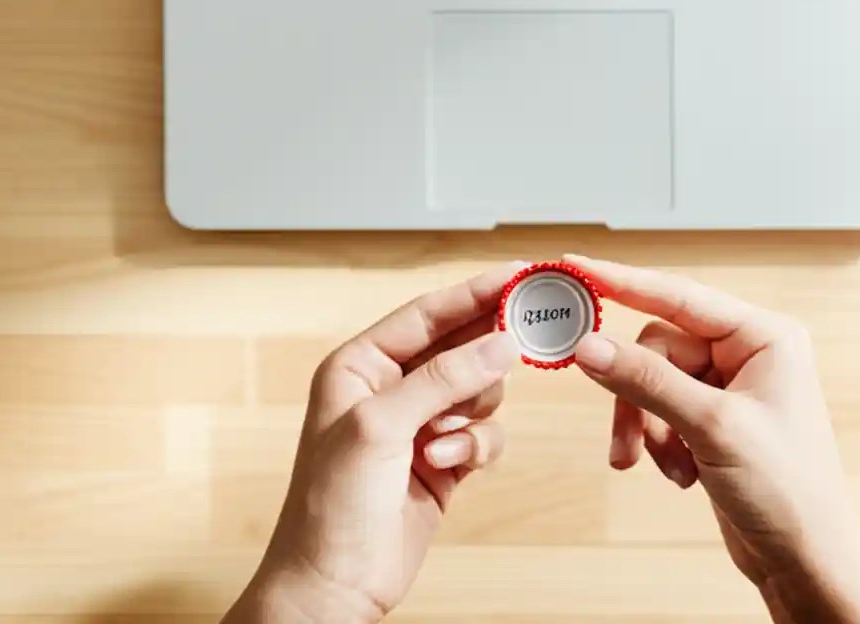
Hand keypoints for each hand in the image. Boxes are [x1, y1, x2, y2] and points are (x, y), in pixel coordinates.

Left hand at [224, 263, 524, 623]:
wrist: (334, 586)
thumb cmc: (330, 508)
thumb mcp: (381, 427)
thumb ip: (444, 378)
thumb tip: (502, 341)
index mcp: (358, 366)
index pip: (427, 314)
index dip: (475, 292)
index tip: (521, 274)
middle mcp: (388, 390)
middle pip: (461, 347)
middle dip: (487, 351)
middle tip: (528, 339)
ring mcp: (417, 425)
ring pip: (480, 390)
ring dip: (473, 412)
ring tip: (443, 439)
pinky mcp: (443, 461)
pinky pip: (484, 433)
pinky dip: (474, 446)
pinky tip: (445, 464)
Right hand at [567, 255, 859, 623]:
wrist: (806, 559)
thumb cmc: (788, 491)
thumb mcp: (711, 427)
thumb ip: (646, 381)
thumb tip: (589, 346)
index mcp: (764, 336)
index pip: (678, 294)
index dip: (622, 281)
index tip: (575, 266)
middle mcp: (748, 353)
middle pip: (656, 348)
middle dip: (640, 399)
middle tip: (626, 442)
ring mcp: (730, 387)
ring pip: (652, 383)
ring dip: (650, 427)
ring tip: (667, 466)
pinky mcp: (713, 419)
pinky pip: (662, 411)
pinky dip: (660, 443)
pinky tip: (681, 473)